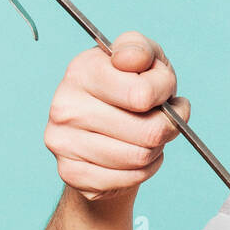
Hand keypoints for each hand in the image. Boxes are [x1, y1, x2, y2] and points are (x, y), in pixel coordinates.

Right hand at [44, 32, 189, 200]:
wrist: (107, 132)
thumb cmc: (132, 89)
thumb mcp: (146, 60)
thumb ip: (141, 50)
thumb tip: (131, 59)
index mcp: (81, 71)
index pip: (143, 95)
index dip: (165, 95)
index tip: (161, 93)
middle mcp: (64, 106)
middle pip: (148, 132)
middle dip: (167, 128)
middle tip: (163, 120)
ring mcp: (62, 142)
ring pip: (140, 157)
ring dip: (157, 149)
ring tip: (148, 136)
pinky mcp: (71, 173)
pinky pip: (129, 179)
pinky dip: (145, 170)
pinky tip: (135, 155)